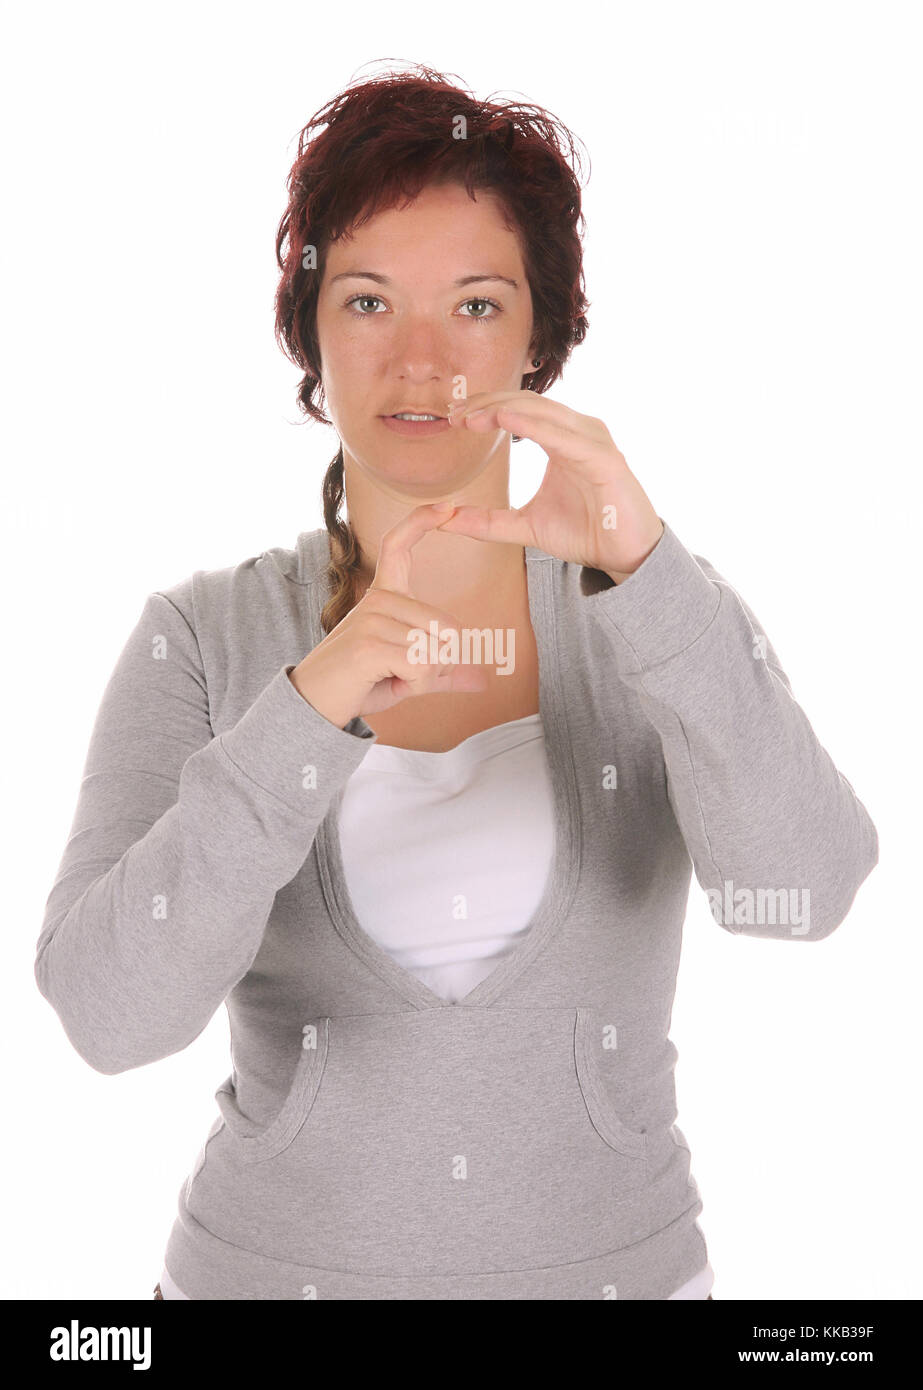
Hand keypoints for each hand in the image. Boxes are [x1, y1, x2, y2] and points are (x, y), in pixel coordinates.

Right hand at [288, 503, 488, 727]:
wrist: (313, 706)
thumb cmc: (360, 685)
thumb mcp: (408, 676)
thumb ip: (443, 672)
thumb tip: (482, 678)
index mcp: (383, 596)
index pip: (398, 546)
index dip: (422, 522)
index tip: (447, 507)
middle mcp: (376, 599)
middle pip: (448, 627)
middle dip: (438, 664)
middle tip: (402, 674)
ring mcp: (371, 618)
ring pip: (437, 651)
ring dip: (423, 678)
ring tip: (390, 678)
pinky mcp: (368, 644)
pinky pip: (421, 666)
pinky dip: (413, 685)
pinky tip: (385, 682)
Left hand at [441, 389, 663, 581]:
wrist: (624, 556)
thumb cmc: (584, 532)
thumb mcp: (524, 527)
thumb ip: (487, 522)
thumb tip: (443, 520)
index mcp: (561, 438)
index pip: (519, 409)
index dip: (485, 408)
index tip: (454, 419)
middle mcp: (578, 431)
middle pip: (527, 402)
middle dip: (488, 404)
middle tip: (455, 416)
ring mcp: (593, 441)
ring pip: (544, 412)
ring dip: (505, 410)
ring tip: (473, 417)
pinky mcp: (605, 459)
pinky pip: (565, 437)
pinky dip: (535, 426)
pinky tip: (507, 421)